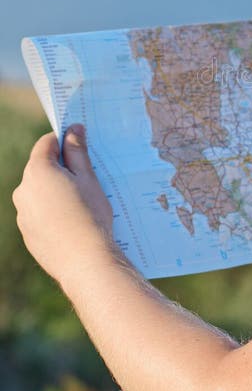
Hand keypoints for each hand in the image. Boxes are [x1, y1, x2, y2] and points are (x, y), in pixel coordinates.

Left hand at [13, 125, 115, 286]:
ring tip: (82, 203)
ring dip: (56, 191)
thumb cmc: (90, 214)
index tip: (81, 146)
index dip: (64, 141)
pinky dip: (52, 212)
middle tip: (87, 178)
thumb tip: (73, 129)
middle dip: (61, 168)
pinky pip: (39, 213)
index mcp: (37, 172)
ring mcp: (22, 214)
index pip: (46, 144)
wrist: (84, 261)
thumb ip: (77, 152)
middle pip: (41, 168)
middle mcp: (23, 191)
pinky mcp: (27, 233)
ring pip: (39, 192)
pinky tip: (73, 222)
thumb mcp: (89, 178)